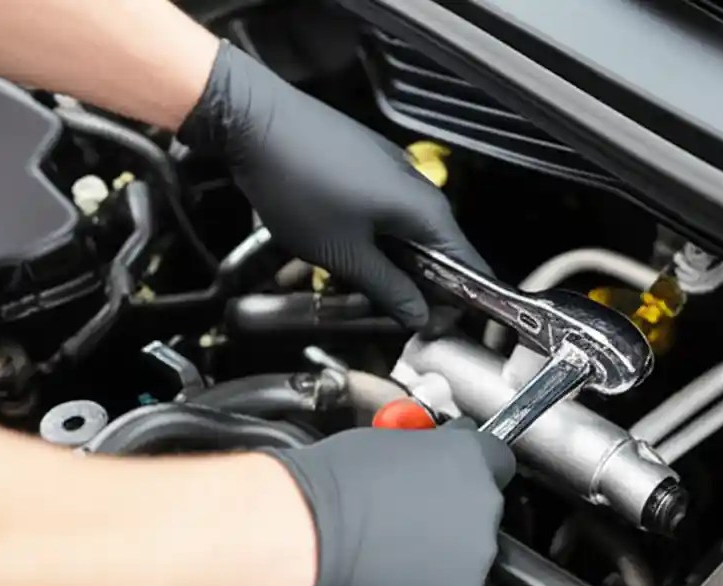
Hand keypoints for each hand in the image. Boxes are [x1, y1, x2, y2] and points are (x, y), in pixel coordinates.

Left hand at [180, 41, 490, 328]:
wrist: (255, 123)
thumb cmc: (298, 184)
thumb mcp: (344, 255)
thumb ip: (388, 289)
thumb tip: (419, 316)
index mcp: (426, 211)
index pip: (468, 266)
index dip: (453, 303)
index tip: (429, 325)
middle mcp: (419, 186)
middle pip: (437, 251)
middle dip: (412, 285)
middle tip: (379, 308)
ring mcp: (394, 171)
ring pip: (405, 232)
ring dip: (385, 262)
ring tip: (348, 276)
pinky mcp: (368, 163)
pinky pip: (383, 210)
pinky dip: (369, 236)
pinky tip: (336, 245)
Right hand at [265, 427, 513, 585]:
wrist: (301, 534)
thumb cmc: (328, 485)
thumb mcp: (387, 443)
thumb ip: (425, 453)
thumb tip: (429, 458)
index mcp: (469, 459)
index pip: (498, 460)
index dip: (473, 469)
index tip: (455, 477)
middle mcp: (482, 507)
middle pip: (483, 511)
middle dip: (453, 515)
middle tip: (409, 517)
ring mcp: (473, 558)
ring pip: (468, 555)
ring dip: (441, 553)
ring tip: (392, 549)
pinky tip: (390, 574)